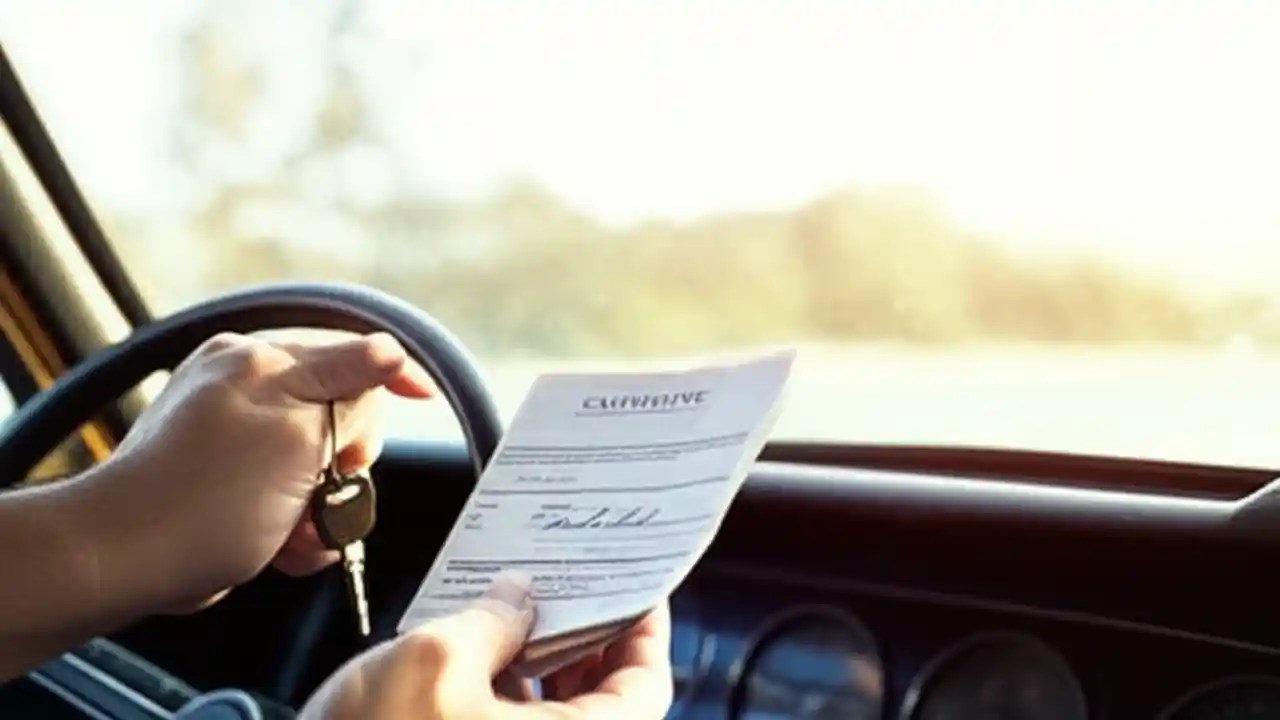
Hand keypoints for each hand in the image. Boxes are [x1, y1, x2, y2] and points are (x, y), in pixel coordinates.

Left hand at [78, 331, 430, 613]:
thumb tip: (390, 350)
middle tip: (328, 482)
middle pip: (342, 415)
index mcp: (259, 360)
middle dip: (345, 463)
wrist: (129, 558)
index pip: (349, 353)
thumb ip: (350, 387)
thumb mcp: (297, 429)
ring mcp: (235, 437)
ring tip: (296, 531)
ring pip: (319, 465)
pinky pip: (289, 496)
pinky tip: (281, 546)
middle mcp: (246, 388)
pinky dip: (295, 527)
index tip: (423, 397)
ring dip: (322, 507)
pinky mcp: (229, 481)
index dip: (391, 377)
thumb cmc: (208, 495)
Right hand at [301, 574, 673, 719]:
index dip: (643, 631)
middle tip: (569, 587)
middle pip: (605, 702)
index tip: (635, 589)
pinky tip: (479, 653)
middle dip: (587, 640)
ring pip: (556, 717)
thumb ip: (490, 618)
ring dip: (543, 664)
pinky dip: (507, 694)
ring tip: (517, 609)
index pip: (647, 688)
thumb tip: (517, 597)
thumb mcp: (433, 659)